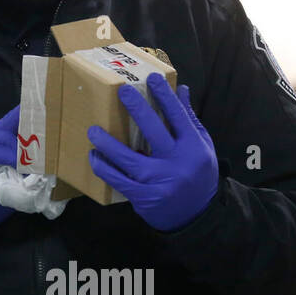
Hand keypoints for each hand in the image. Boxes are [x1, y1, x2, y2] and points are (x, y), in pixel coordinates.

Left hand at [87, 74, 217, 231]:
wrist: (197, 216)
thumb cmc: (198, 175)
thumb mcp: (202, 147)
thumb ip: (190, 120)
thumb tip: (182, 89)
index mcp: (194, 148)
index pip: (178, 116)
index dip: (165, 96)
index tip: (151, 78)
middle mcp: (177, 163)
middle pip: (154, 131)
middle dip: (138, 109)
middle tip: (122, 92)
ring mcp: (159, 181)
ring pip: (129, 158)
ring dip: (108, 143)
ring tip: (93, 130)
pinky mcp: (144, 197)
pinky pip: (118, 180)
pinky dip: (104, 168)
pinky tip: (94, 156)